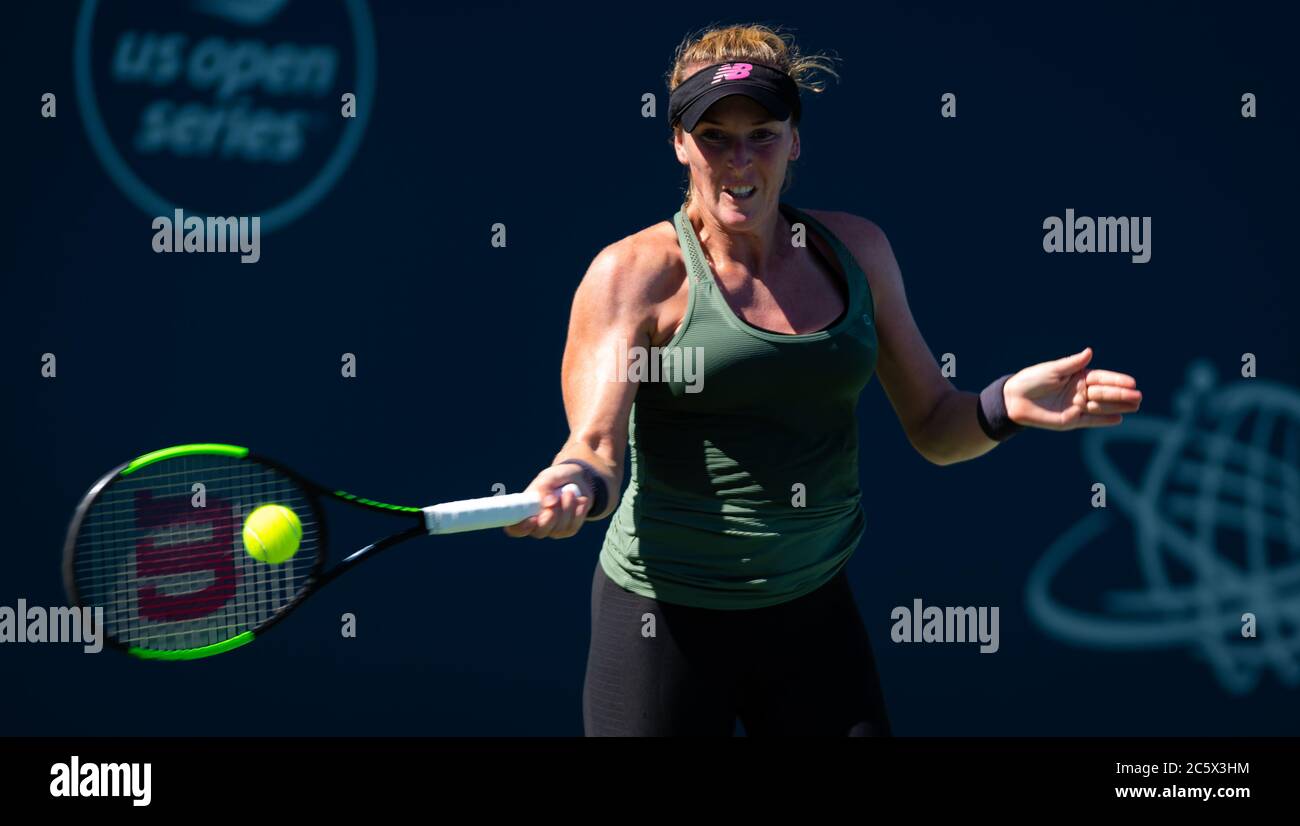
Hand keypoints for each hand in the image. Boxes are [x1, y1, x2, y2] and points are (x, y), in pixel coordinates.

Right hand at [502, 465, 591, 538]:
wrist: (576, 479)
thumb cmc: (555, 478)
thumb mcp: (548, 477)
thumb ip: (545, 488)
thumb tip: (549, 503)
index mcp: (524, 511)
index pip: (515, 528)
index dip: (521, 528)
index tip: (532, 518)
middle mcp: (536, 524)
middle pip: (540, 532)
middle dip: (550, 518)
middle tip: (556, 500)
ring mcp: (553, 529)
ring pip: (559, 529)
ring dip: (567, 509)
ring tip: (570, 492)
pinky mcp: (568, 529)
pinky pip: (573, 527)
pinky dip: (579, 512)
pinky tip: (581, 500)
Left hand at [1003, 347, 1141, 430]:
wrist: (1014, 399)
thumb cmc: (1032, 380)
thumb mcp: (1052, 370)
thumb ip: (1072, 364)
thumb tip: (1090, 351)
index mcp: (1078, 376)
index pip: (1101, 378)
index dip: (1117, 380)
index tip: (1132, 382)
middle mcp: (1080, 391)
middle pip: (1105, 393)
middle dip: (1122, 394)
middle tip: (1139, 396)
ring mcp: (1077, 406)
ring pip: (1101, 406)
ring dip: (1118, 406)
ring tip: (1136, 406)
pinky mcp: (1071, 420)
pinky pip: (1091, 420)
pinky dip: (1104, 419)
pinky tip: (1119, 419)